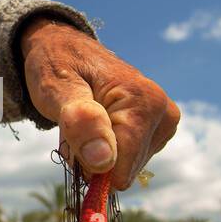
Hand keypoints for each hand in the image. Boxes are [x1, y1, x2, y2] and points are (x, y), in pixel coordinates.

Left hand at [20, 16, 180, 189]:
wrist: (67, 50)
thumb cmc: (57, 65)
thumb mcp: (56, 89)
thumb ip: (79, 121)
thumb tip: (104, 161)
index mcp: (145, 101)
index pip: (120, 166)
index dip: (87, 160)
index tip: (70, 134)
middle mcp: (164, 113)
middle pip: (124, 171)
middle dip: (92, 157)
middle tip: (75, 126)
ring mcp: (164, 124)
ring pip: (124, 170)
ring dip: (96, 154)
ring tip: (85, 122)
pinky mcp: (158, 133)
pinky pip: (127, 164)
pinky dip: (105, 153)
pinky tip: (97, 127)